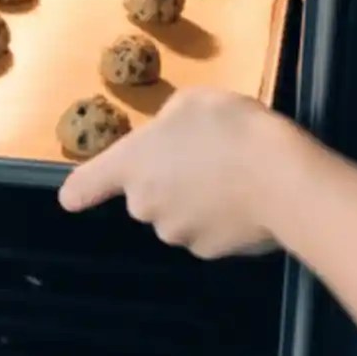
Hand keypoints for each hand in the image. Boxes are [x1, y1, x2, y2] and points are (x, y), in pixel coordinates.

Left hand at [58, 88, 314, 258]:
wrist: (283, 180)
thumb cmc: (232, 130)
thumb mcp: (194, 102)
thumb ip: (169, 122)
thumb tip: (171, 138)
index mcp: (131, 165)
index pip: (84, 186)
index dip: (80, 190)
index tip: (73, 198)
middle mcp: (143, 205)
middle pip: (143, 197)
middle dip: (165, 183)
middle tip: (202, 159)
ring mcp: (176, 233)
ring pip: (177, 216)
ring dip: (194, 202)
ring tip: (232, 177)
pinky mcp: (208, 253)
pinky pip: (208, 233)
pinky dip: (221, 221)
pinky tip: (247, 200)